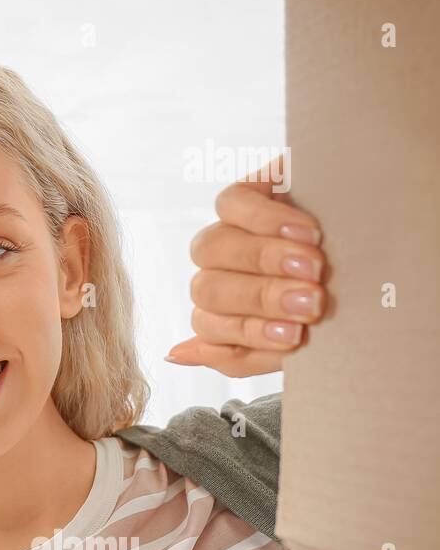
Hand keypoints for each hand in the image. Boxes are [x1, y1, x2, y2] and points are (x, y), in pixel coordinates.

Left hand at [168, 154, 327, 376]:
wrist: (370, 236)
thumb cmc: (333, 294)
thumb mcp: (302, 331)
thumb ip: (244, 352)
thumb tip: (178, 354)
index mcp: (223, 311)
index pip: (212, 329)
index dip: (250, 334)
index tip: (297, 336)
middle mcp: (216, 273)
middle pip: (209, 290)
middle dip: (263, 298)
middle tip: (313, 299)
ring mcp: (223, 232)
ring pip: (213, 249)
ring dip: (264, 260)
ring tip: (313, 264)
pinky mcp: (240, 195)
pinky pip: (231, 204)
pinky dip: (264, 219)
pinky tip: (303, 231)